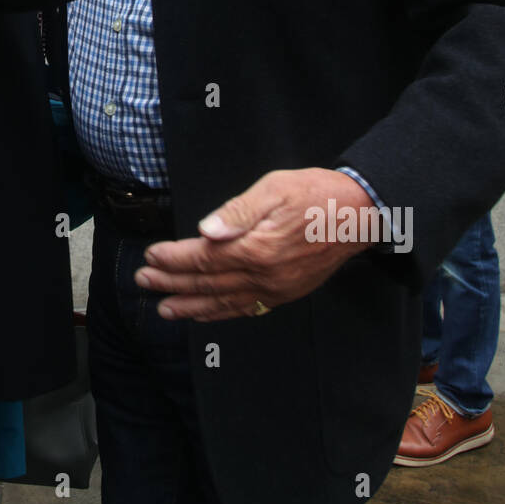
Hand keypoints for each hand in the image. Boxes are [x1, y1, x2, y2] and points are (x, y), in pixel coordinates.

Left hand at [134, 168, 374, 320]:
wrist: (360, 215)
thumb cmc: (317, 195)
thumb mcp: (275, 188)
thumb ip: (238, 210)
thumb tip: (206, 230)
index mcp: (257, 248)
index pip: (204, 258)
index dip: (174, 260)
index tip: (151, 257)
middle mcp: (264, 276)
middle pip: (208, 284)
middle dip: (172, 284)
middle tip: (144, 283)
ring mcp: (276, 289)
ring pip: (224, 303)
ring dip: (191, 306)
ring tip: (164, 309)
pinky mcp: (286, 293)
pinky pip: (246, 309)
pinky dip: (221, 314)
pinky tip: (204, 314)